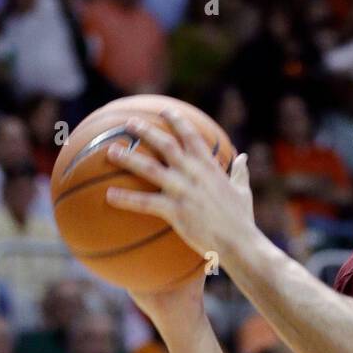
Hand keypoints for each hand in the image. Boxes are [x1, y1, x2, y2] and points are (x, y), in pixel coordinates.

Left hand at [106, 111, 255, 271]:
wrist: (238, 242)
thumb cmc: (241, 218)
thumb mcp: (243, 190)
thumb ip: (240, 172)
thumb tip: (243, 157)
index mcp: (210, 166)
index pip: (191, 136)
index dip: (177, 121)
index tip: (165, 110)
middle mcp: (194, 174)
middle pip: (166, 145)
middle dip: (147, 131)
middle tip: (129, 122)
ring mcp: (182, 191)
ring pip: (150, 169)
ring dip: (129, 158)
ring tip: (111, 150)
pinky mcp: (174, 211)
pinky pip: (144, 203)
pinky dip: (126, 198)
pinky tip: (108, 195)